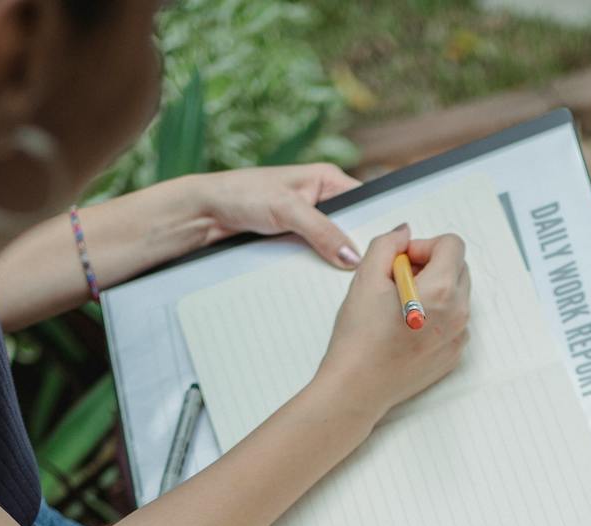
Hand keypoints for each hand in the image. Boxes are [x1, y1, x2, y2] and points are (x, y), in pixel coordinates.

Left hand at [185, 163, 363, 267]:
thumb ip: (322, 231)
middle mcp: (322, 200)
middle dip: (355, 250)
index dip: (377, 227)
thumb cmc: (241, 194)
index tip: (386, 251)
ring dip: (334, 263)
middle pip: (352, 229)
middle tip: (364, 272)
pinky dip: (315, 268)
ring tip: (343, 281)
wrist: (204, 213)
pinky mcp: (294, 240)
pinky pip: (314, 257)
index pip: (366, 205)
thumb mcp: (287, 209)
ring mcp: (308, 222)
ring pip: (333, 247)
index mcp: (328, 180)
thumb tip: (352, 257)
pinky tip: (319, 281)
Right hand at [311, 225, 470, 417]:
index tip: (403, 260)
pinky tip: (407, 328)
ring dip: (435, 290)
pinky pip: (455, 322)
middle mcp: (459, 313)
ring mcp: (459, 337)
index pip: (452, 245)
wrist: (357, 388)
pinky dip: (437, 316)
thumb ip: (387, 245)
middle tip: (398, 280)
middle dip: (431, 265)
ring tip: (400, 305)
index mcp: (442, 290)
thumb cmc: (359, 337)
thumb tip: (404, 234)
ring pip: (457, 295)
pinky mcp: (453, 355)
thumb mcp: (366, 277)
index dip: (425, 245)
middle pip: (458, 268)